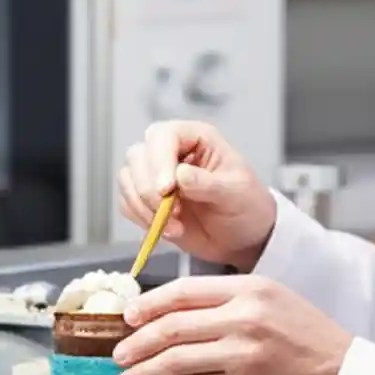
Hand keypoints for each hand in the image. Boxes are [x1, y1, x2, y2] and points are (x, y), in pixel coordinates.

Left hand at [111, 275, 352, 374]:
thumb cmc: (312, 340)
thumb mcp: (274, 301)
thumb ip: (228, 301)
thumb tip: (174, 312)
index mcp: (250, 288)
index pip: (184, 291)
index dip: (149, 304)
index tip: (130, 315)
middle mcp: (245, 316)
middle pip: (173, 325)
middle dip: (138, 341)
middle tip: (120, 350)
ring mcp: (245, 352)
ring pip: (176, 358)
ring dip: (144, 370)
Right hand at [118, 120, 276, 270]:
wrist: (243, 238)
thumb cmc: (246, 205)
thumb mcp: (236, 193)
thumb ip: (208, 184)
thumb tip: (180, 175)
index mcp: (196, 138)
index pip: (163, 136)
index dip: (160, 160)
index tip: (167, 189)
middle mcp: (171, 151)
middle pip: (138, 156)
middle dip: (149, 189)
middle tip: (171, 212)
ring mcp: (156, 175)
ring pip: (128, 179)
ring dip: (144, 206)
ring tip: (174, 225)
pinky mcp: (147, 199)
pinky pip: (127, 202)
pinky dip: (141, 218)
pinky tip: (167, 229)